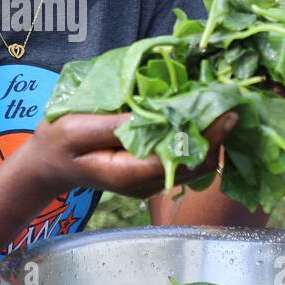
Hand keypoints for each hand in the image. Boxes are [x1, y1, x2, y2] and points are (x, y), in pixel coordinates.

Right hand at [22, 110, 240, 199]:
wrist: (48, 164)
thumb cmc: (58, 141)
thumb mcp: (78, 127)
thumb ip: (117, 123)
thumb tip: (156, 113)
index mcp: (128, 173)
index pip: (179, 158)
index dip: (208, 136)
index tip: (229, 110)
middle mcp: (146, 183)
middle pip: (196, 165)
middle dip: (218, 136)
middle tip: (236, 101)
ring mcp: (151, 181)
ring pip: (195, 165)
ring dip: (213, 138)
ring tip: (227, 105)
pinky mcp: (152, 172)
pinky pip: (185, 160)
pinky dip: (199, 139)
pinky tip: (205, 116)